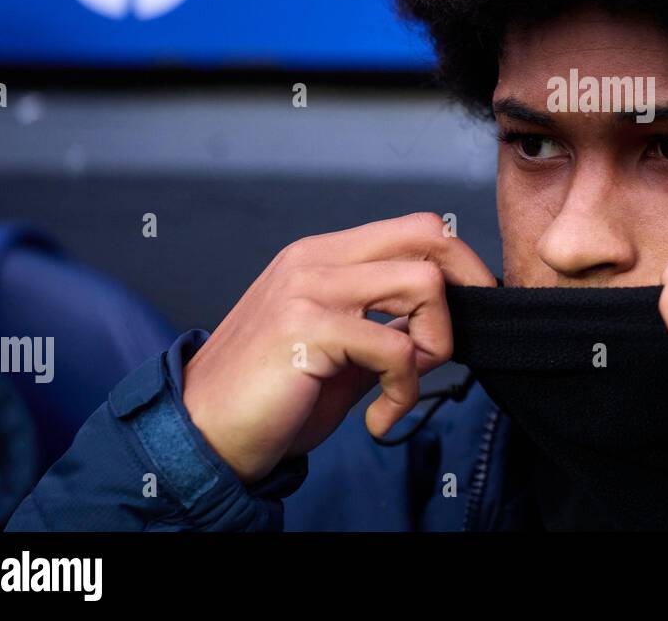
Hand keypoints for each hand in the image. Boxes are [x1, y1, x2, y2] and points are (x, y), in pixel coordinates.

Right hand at [181, 213, 495, 483]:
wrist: (200, 437)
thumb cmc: (269, 398)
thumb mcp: (337, 349)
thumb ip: (383, 323)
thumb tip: (442, 320)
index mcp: (322, 256)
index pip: (414, 229)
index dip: (458, 266)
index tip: (467, 313)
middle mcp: (315, 261)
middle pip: (427, 236)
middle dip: (465, 287)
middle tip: (451, 343)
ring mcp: (309, 289)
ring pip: (424, 287)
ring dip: (434, 345)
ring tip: (403, 385)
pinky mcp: (306, 328)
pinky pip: (397, 348)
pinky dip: (404, 392)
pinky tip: (379, 418)